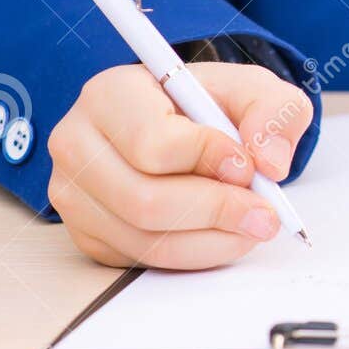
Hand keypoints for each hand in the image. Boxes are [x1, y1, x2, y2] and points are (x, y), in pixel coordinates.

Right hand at [47, 62, 313, 268]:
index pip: (154, 143)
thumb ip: (274, 111)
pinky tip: (224, 234)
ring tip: (253, 224)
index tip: (247, 165)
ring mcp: (73, 195)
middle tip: (265, 213)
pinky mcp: (88, 233)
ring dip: (214, 239)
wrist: (180, 125)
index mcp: (110, 95)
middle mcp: (77, 144)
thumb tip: (270, 162)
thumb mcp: (253, 89)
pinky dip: (196, 253)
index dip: (208, 160)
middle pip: (146, 201)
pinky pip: (144, 259)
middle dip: (219, 211)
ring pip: (146, 239)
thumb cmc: (206, 104)